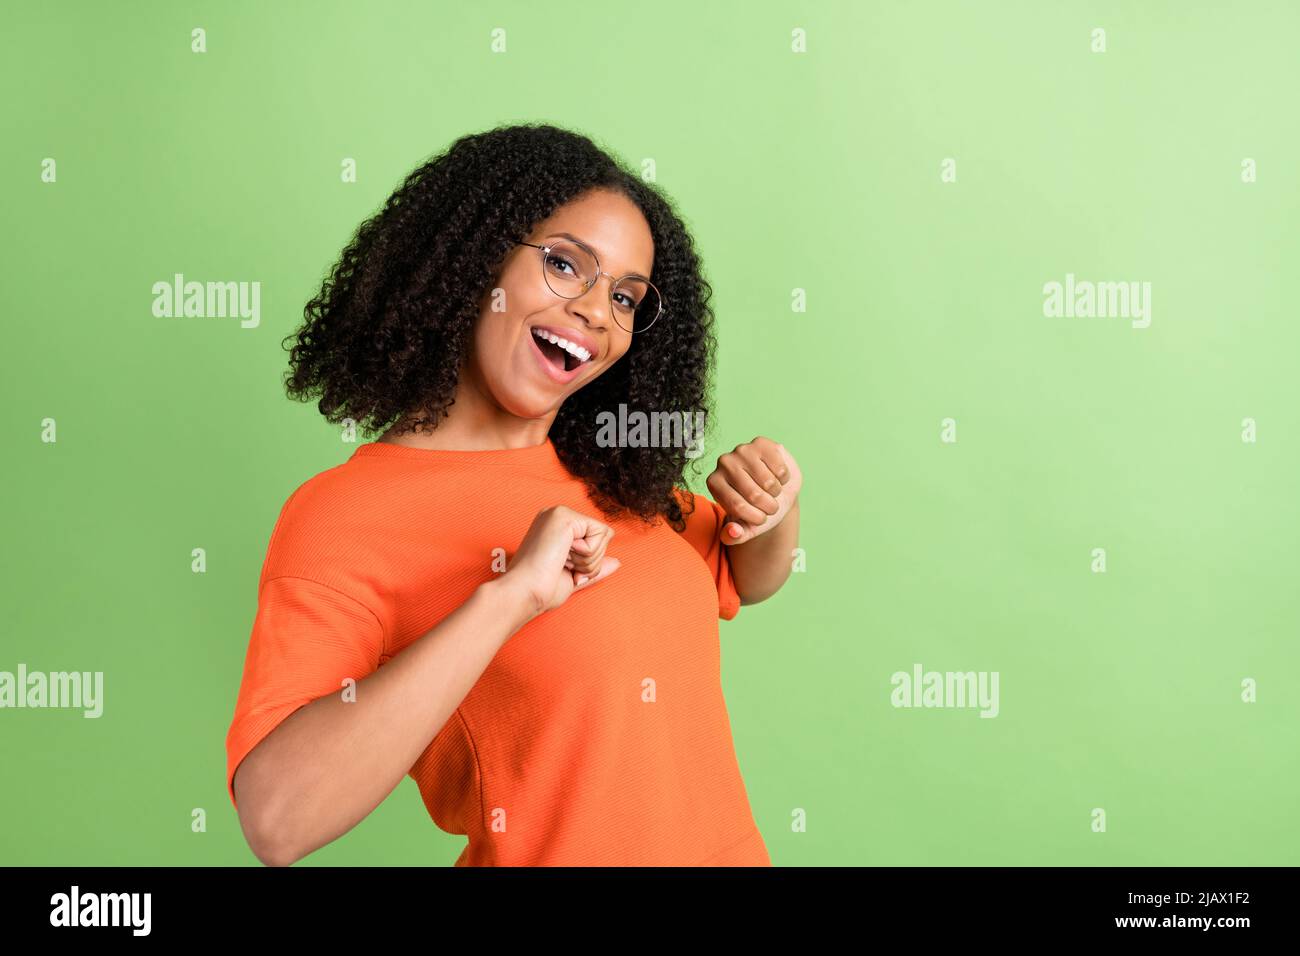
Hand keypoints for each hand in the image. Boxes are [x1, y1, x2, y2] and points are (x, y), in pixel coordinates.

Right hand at [502, 505, 620, 619]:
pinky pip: (601, 533)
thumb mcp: (574, 577)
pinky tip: (563, 556)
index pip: (595, 539)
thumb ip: (593, 566)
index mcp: (557, 528)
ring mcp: (560, 514)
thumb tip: (617, 562)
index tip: (564, 571)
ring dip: (588, 560)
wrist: (524, 593)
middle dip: (590, 562)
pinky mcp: (565, 516)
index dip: (587, 563)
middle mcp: (557, 516)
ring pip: (604, 535)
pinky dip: (587, 554)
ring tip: (561, 563)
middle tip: (564, 568)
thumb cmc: (541, 590)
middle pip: (603, 536)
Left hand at [706, 437, 801, 545]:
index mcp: (714, 483)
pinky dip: (784, 479)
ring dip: (777, 493)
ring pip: (769, 482)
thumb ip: (735, 535)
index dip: (755, 517)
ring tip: (773, 491)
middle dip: (769, 507)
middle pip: (754, 494)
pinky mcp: (761, 443)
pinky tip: (777, 476)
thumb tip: (732, 532)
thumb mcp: (747, 527)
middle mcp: (724, 463)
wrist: (775, 490)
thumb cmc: (757, 509)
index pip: (737, 506)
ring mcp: (742, 450)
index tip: (760, 519)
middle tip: (770, 506)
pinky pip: (780, 468)